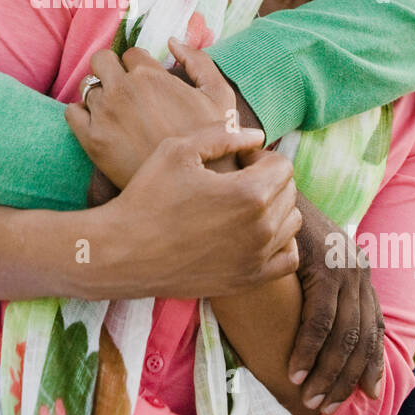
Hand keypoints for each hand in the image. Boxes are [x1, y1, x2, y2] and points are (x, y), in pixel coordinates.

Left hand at [66, 41, 241, 188]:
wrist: (192, 186)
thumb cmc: (209, 141)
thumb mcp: (219, 95)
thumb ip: (199, 61)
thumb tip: (172, 41)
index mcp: (151, 75)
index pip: (131, 52)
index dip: (137, 66)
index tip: (144, 83)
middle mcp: (123, 89)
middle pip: (100, 60)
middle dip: (110, 69)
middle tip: (123, 89)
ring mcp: (105, 113)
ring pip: (87, 87)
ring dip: (100, 95)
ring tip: (117, 113)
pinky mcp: (91, 139)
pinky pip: (72, 112)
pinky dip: (81, 114)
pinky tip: (99, 124)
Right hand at [93, 122, 301, 299]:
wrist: (123, 252)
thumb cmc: (148, 196)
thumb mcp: (178, 150)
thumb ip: (223, 135)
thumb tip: (257, 137)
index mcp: (249, 193)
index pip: (283, 165)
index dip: (259, 157)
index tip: (236, 162)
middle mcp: (261, 228)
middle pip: (288, 191)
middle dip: (267, 179)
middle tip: (234, 181)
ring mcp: (257, 258)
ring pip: (290, 222)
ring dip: (274, 208)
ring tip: (241, 205)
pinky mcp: (248, 280)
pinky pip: (287, 259)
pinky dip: (280, 242)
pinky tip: (253, 233)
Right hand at [288, 194, 385, 410]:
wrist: (272, 186)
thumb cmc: (281, 223)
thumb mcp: (308, 256)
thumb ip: (318, 284)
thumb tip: (312, 319)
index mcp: (358, 270)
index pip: (373, 326)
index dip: (373, 364)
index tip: (368, 395)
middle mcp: (358, 270)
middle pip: (361, 338)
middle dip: (347, 378)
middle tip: (327, 408)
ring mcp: (344, 268)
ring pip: (343, 335)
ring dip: (327, 372)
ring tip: (310, 397)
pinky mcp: (324, 266)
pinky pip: (319, 319)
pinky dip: (308, 349)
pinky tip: (295, 370)